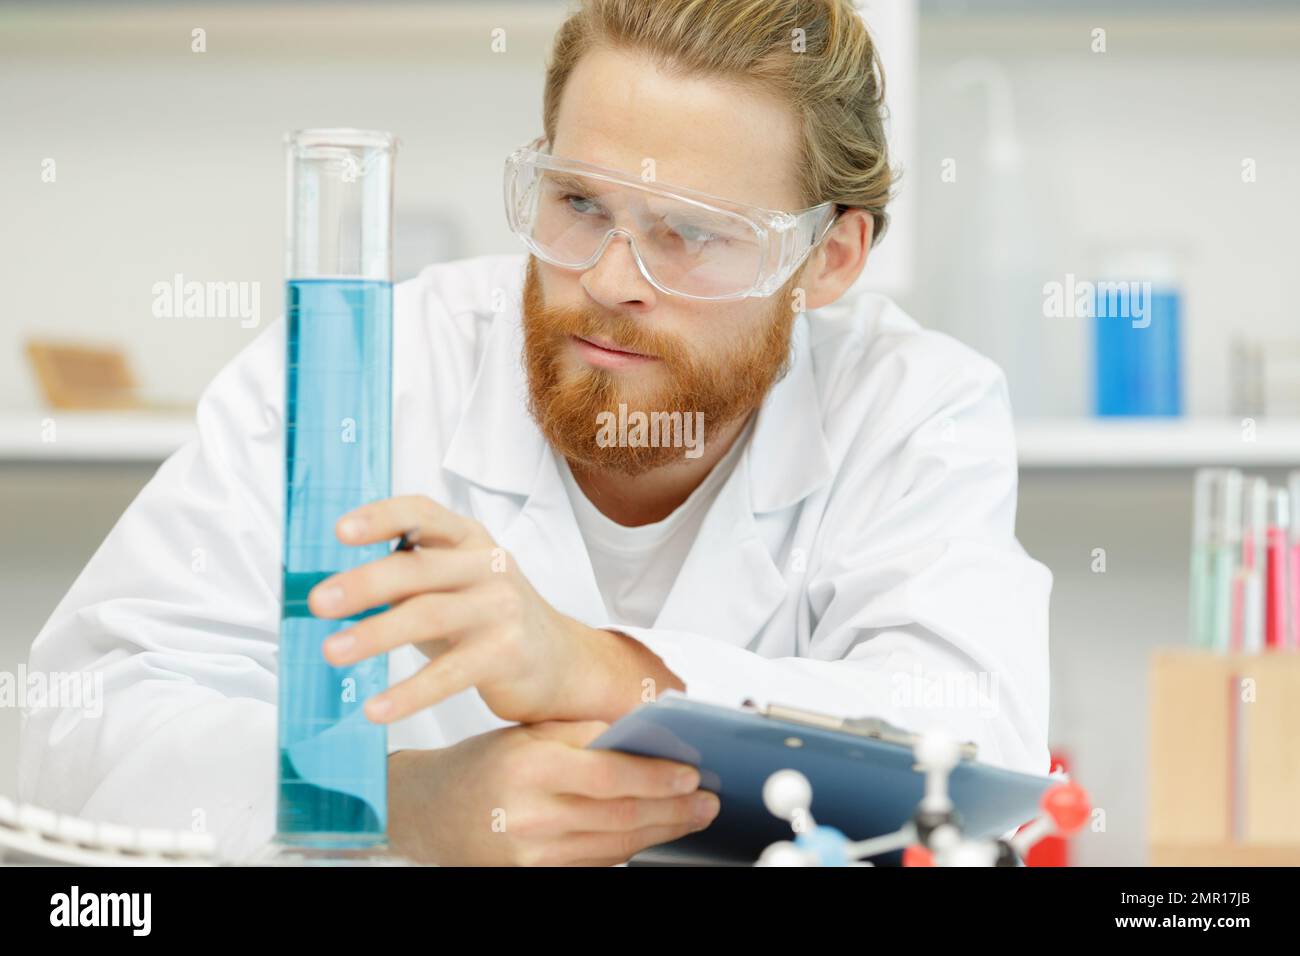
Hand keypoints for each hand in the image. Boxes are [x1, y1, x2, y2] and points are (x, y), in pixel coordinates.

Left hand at [308, 494, 677, 724]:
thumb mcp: (456, 585)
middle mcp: (488, 566)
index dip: (381, 517)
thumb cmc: (492, 621)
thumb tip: (335, 591)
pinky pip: (449, 674)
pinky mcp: (508, 654)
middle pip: (417, 569)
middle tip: (318, 603)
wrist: (564, 663)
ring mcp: (501, 609)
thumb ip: (409, 578)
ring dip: (374, 634)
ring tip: (332, 651)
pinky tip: (375, 709)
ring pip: (428, 616)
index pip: (423, 514)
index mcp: (470, 540)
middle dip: (363, 584)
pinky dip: (408, 693)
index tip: (340, 532)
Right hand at [388, 721, 719, 865]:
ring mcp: (528, 854)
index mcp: (529, 764)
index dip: (658, 778)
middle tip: (706, 801)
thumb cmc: (480, 764)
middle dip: (673, 810)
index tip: (692, 774)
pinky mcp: (529, 878)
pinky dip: (626, 851)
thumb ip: (582, 733)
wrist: (426, 810)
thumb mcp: (526, 733)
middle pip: (620, 817)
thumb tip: (644, 735)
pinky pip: (592, 865)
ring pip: (613, 846)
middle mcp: (528, 813)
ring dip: (659, 834)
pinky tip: (649, 837)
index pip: (611, 775)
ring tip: (688, 818)